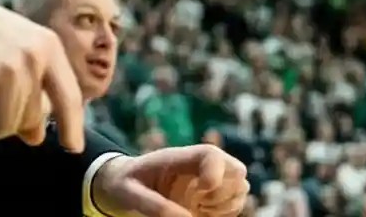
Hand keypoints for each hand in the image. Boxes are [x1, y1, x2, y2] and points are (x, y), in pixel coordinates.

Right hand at [0, 0, 84, 148]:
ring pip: (5, 126)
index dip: (72, 126)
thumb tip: (35, 137)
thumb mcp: (13, 54)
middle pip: (31, 119)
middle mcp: (33, 56)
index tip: (73, 147)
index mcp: (48, 47)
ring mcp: (7, 65)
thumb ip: (30, 91)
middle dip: (8, 121)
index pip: (69, 96)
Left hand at [93, 145, 248, 216]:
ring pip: (241, 190)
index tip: (203, 187)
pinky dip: (222, 213)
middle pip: (237, 172)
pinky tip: (199, 211)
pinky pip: (235, 207)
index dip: (216, 170)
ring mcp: (212, 180)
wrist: (125, 186)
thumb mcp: (129, 193)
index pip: (211, 155)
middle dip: (223, 193)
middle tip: (196, 202)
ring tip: (195, 206)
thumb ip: (153, 204)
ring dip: (223, 205)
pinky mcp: (215, 196)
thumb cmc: (124, 184)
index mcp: (180, 157)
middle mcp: (201, 165)